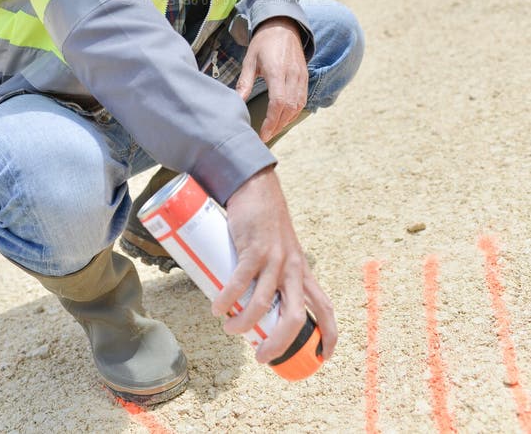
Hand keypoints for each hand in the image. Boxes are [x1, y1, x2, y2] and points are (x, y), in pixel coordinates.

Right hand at [211, 167, 337, 364]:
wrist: (256, 187)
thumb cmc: (264, 223)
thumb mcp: (279, 252)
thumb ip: (271, 275)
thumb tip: (251, 308)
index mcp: (301, 272)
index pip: (325, 308)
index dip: (328, 336)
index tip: (322, 357)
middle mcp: (293, 268)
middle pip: (295, 317)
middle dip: (279, 343)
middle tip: (260, 356)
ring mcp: (274, 258)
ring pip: (264, 303)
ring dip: (244, 323)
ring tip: (228, 328)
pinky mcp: (254, 248)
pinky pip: (240, 282)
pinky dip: (227, 299)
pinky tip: (217, 308)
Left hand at [235, 17, 307, 142]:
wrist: (283, 26)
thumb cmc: (263, 43)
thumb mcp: (249, 60)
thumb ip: (244, 83)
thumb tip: (237, 103)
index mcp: (276, 70)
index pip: (278, 102)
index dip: (271, 122)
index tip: (262, 134)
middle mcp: (292, 75)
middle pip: (289, 108)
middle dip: (277, 126)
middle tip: (265, 137)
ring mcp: (301, 77)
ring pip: (298, 106)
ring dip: (286, 121)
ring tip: (273, 130)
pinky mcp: (305, 78)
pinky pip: (302, 100)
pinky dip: (294, 113)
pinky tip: (284, 119)